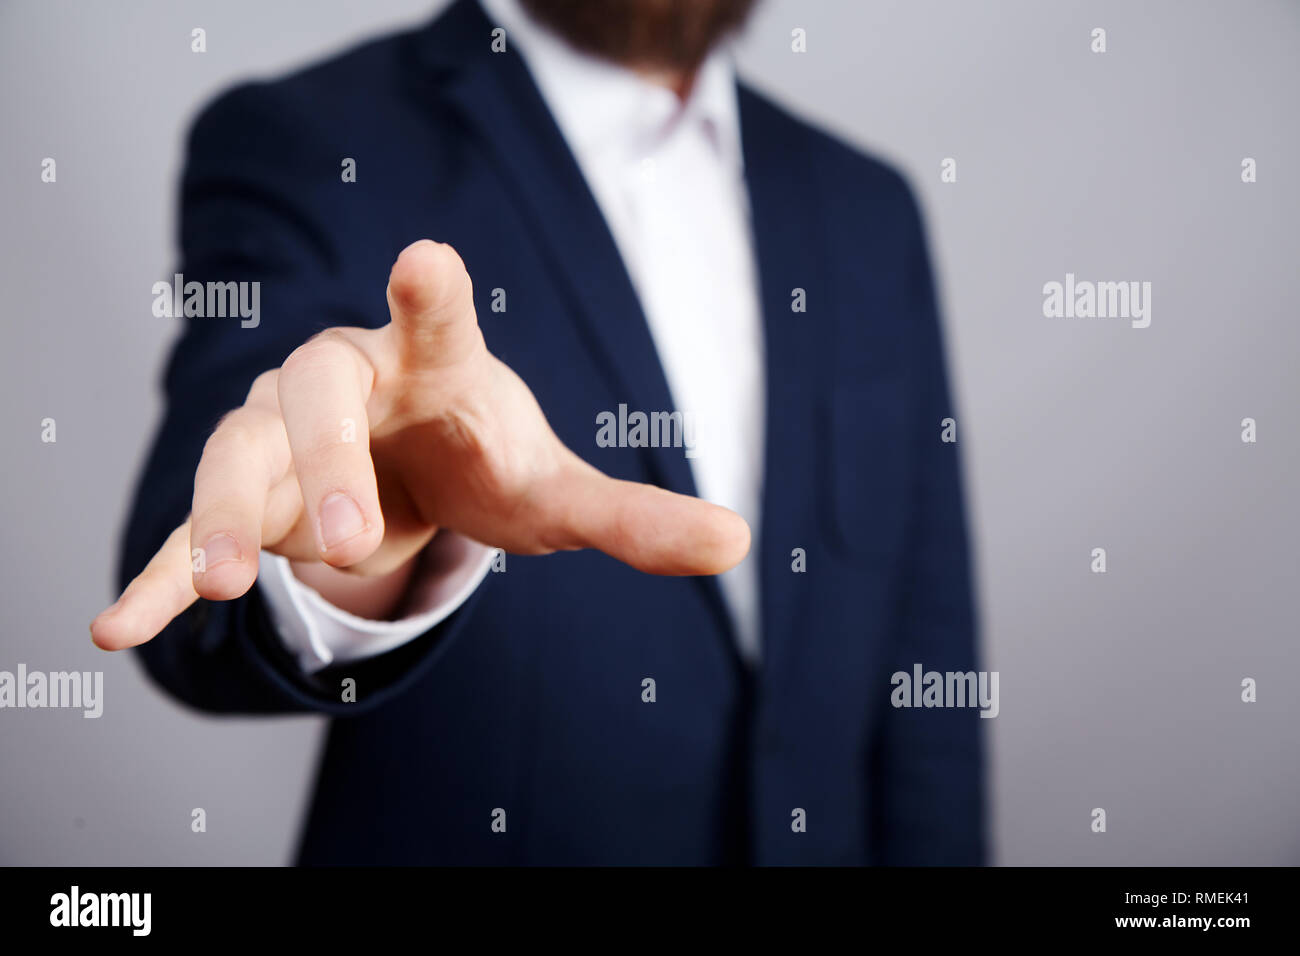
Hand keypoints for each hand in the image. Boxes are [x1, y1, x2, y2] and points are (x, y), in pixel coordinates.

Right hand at [91, 240, 749, 649]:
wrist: (407, 462)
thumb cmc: (481, 456)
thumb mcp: (555, 493)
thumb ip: (635, 516)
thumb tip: (741, 540)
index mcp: (435, 364)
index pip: (438, 320)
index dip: (434, 296)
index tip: (429, 261)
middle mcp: (347, 384)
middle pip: (316, 394)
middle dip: (331, 460)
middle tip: (359, 536)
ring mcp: (285, 439)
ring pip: (239, 454)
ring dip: (229, 513)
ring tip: (223, 585)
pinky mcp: (250, 498)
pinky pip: (189, 527)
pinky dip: (156, 573)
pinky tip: (118, 630)